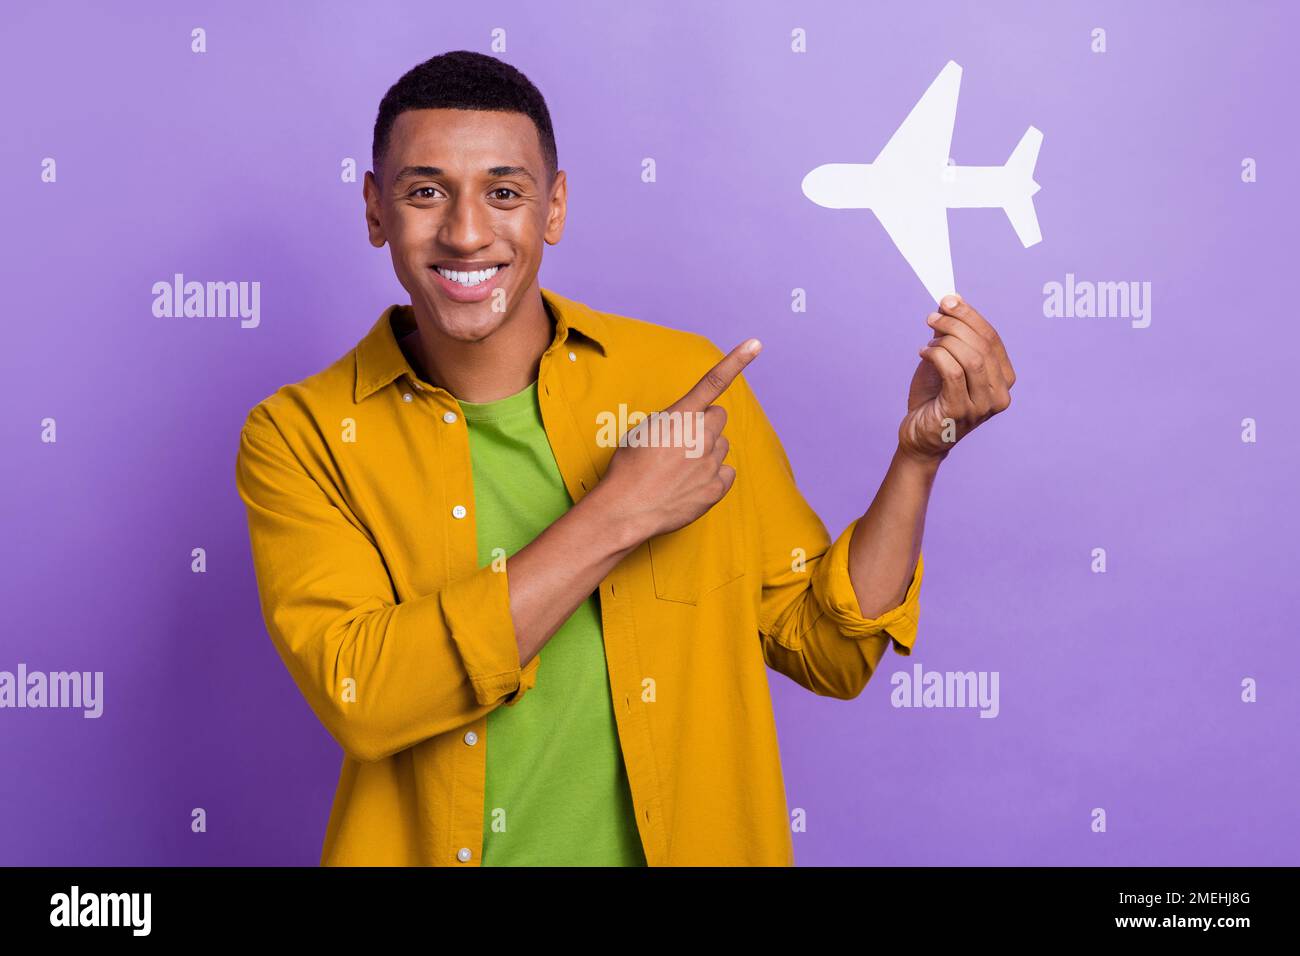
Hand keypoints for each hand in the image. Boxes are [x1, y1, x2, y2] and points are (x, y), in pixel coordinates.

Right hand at [595, 338, 761, 544]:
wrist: (626, 508)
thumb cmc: (628, 468)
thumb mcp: (644, 430)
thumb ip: (672, 420)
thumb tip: (687, 424)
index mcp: (681, 417)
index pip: (712, 383)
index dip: (737, 361)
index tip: (756, 344)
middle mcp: (701, 436)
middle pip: (719, 418)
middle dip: (706, 424)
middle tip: (683, 440)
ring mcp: (711, 463)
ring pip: (722, 446)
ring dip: (708, 450)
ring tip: (681, 466)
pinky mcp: (716, 488)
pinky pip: (726, 473)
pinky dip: (713, 476)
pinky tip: (692, 483)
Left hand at [898, 294, 1015, 462]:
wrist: (920, 437)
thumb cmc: (935, 399)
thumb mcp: (947, 361)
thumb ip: (953, 336)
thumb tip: (950, 301)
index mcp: (1004, 379)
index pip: (992, 338)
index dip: (970, 315)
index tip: (948, 300)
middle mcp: (1000, 394)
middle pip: (982, 346)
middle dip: (956, 324)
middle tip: (932, 317)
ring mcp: (983, 406)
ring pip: (971, 358)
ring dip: (946, 339)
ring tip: (928, 338)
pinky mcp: (961, 412)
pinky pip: (953, 373)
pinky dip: (937, 355)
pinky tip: (924, 352)